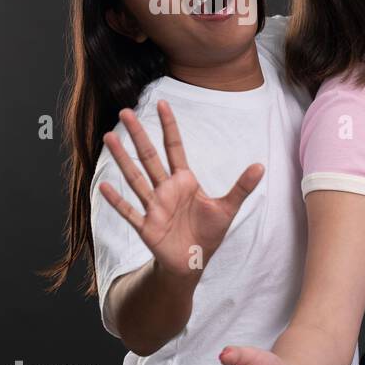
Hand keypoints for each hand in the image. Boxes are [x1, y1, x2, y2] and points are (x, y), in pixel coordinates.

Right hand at [99, 101, 263, 279]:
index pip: (174, 147)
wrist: (193, 261)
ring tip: (109, 137)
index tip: (162, 103)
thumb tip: (261, 166)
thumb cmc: (208, 232)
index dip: (169, 126)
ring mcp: (154, 206)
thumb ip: (242, 187)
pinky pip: (130, 211)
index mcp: (184, 181)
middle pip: (149, 156)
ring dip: (123, 159)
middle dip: (138, 135)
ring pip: (135, 178)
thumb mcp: (228, 208)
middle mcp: (165, 189)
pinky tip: (104, 186)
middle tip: (125, 112)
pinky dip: (118, 200)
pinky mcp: (147, 226)